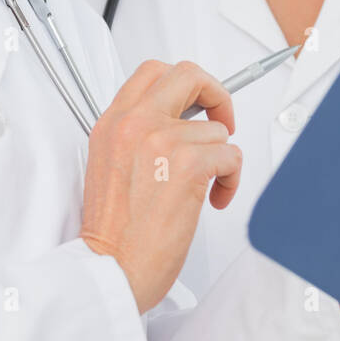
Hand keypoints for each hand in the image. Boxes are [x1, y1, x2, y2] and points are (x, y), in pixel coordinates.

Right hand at [81, 60, 242, 313]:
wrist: (110, 269)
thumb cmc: (113, 232)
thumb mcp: (109, 165)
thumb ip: (137, 136)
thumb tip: (179, 124)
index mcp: (113, 122)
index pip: (153, 71)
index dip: (186, 83)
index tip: (197, 104)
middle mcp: (135, 123)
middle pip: (189, 75)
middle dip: (216, 95)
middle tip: (220, 119)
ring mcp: (162, 141)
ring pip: (217, 130)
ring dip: (220, 159)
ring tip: (207, 186)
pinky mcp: (188, 165)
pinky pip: (231, 156)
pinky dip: (231, 180)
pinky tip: (214, 198)